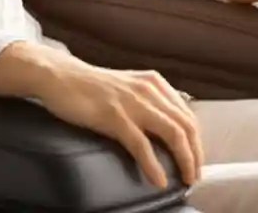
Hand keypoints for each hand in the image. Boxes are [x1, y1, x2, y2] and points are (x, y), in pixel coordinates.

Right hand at [0, 42, 201, 188]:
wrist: (60, 77)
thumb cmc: (91, 86)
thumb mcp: (129, 87)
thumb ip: (148, 101)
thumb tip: (166, 126)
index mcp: (155, 83)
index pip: (188, 116)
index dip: (197, 142)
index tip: (196, 161)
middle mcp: (149, 90)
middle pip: (186, 126)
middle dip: (195, 155)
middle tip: (194, 176)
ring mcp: (133, 103)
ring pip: (172, 134)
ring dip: (183, 161)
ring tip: (184, 179)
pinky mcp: (114, 116)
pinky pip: (141, 145)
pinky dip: (153, 165)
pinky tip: (158, 179)